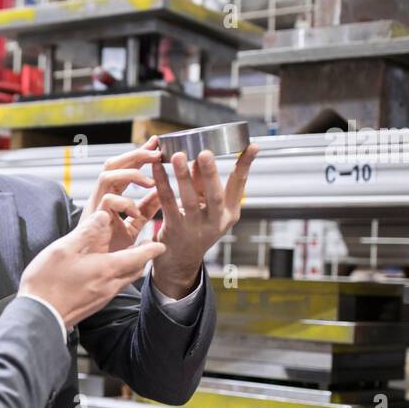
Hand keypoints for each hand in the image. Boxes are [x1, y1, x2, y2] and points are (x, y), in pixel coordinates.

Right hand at [19, 210, 165, 329]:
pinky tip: (106, 273)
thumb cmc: (46, 282)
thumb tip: (103, 215)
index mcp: (106, 268)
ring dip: (132, 268)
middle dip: (145, 258)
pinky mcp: (95, 305)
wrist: (39, 316)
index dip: (152, 249)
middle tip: (149, 247)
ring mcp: (103, 297)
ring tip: (129, 257)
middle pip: (137, 271)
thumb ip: (86, 231)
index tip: (161, 243)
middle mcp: (110, 285)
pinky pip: (115, 288)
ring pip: (126, 280)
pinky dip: (119, 277)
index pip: (139, 257)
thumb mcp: (63, 249)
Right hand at [80, 136, 160, 251]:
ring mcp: (94, 207)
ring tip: (150, 182)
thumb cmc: (111, 252)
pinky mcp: (92, 220)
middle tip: (156, 152)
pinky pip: (108, 199)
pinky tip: (135, 210)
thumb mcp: (132, 227)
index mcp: (109, 198)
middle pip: (113, 165)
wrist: (91, 273)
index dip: (139, 155)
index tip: (156, 144)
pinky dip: (125, 201)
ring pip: (107, 175)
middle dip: (135, 155)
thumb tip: (160, 193)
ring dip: (131, 174)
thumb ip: (144, 210)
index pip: (123, 168)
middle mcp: (99, 199)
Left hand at [148, 143, 258, 297]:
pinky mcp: (175, 229)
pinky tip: (157, 168)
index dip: (246, 165)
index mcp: (230, 213)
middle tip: (205, 152)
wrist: (181, 261)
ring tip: (178, 156)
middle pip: (215, 195)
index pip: (239, 185)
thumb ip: (204, 184)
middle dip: (210, 173)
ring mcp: (195, 228)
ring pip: (189, 200)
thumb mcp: (208, 208)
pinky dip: (162, 184)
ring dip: (183, 177)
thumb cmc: (196, 227)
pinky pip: (168, 203)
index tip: (252, 146)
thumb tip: (198, 156)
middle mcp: (216, 221)